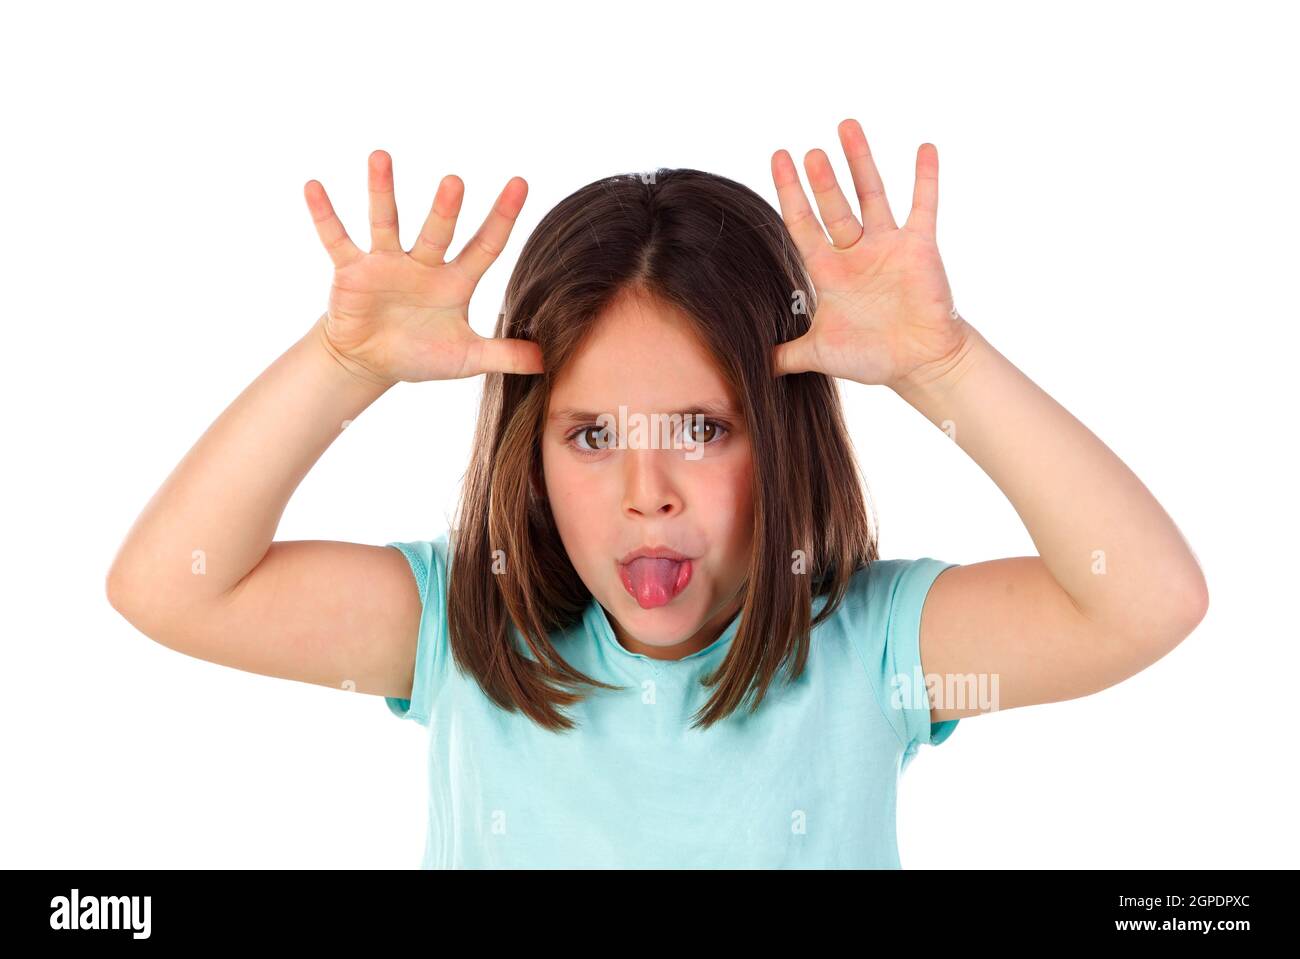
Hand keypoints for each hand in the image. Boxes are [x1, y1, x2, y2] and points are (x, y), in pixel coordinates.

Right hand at [304, 150, 542, 385]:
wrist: (369, 362)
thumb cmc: (420, 355)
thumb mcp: (466, 359)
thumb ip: (504, 356)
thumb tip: (547, 361)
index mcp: (454, 282)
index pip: (485, 246)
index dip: (502, 218)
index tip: (520, 183)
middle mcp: (423, 265)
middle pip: (437, 231)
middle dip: (445, 209)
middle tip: (455, 182)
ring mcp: (386, 263)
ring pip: (386, 221)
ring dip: (382, 191)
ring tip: (381, 157)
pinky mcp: (352, 271)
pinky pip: (336, 239)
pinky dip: (325, 215)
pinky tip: (314, 187)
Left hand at [770, 120, 971, 389]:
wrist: (919, 362)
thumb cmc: (872, 356)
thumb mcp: (818, 353)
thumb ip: (784, 355)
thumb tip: (747, 363)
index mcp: (829, 271)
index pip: (803, 224)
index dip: (790, 194)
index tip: (778, 159)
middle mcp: (855, 252)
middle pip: (833, 206)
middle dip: (821, 179)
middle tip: (808, 151)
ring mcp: (888, 246)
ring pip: (871, 195)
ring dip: (860, 162)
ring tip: (846, 127)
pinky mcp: (920, 247)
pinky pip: (923, 206)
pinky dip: (925, 178)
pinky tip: (925, 148)